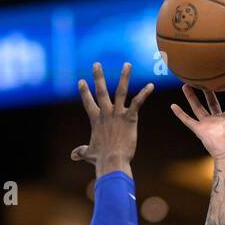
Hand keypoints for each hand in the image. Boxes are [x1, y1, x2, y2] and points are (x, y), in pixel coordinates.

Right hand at [71, 62, 153, 176]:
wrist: (112, 161)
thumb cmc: (101, 159)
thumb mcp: (89, 153)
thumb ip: (81, 151)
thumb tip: (73, 155)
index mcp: (96, 120)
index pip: (88, 102)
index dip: (84, 92)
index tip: (81, 81)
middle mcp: (105, 113)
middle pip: (100, 91)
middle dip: (98, 76)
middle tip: (96, 64)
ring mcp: (117, 114)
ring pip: (120, 91)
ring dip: (124, 77)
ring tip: (127, 64)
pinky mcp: (130, 118)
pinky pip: (137, 102)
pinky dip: (144, 94)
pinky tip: (151, 85)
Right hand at [170, 85, 224, 163]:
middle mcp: (219, 118)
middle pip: (211, 100)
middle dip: (207, 90)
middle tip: (204, 78)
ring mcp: (208, 124)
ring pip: (197, 107)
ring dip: (191, 97)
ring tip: (186, 85)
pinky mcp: (199, 130)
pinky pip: (187, 120)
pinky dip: (180, 114)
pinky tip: (173, 106)